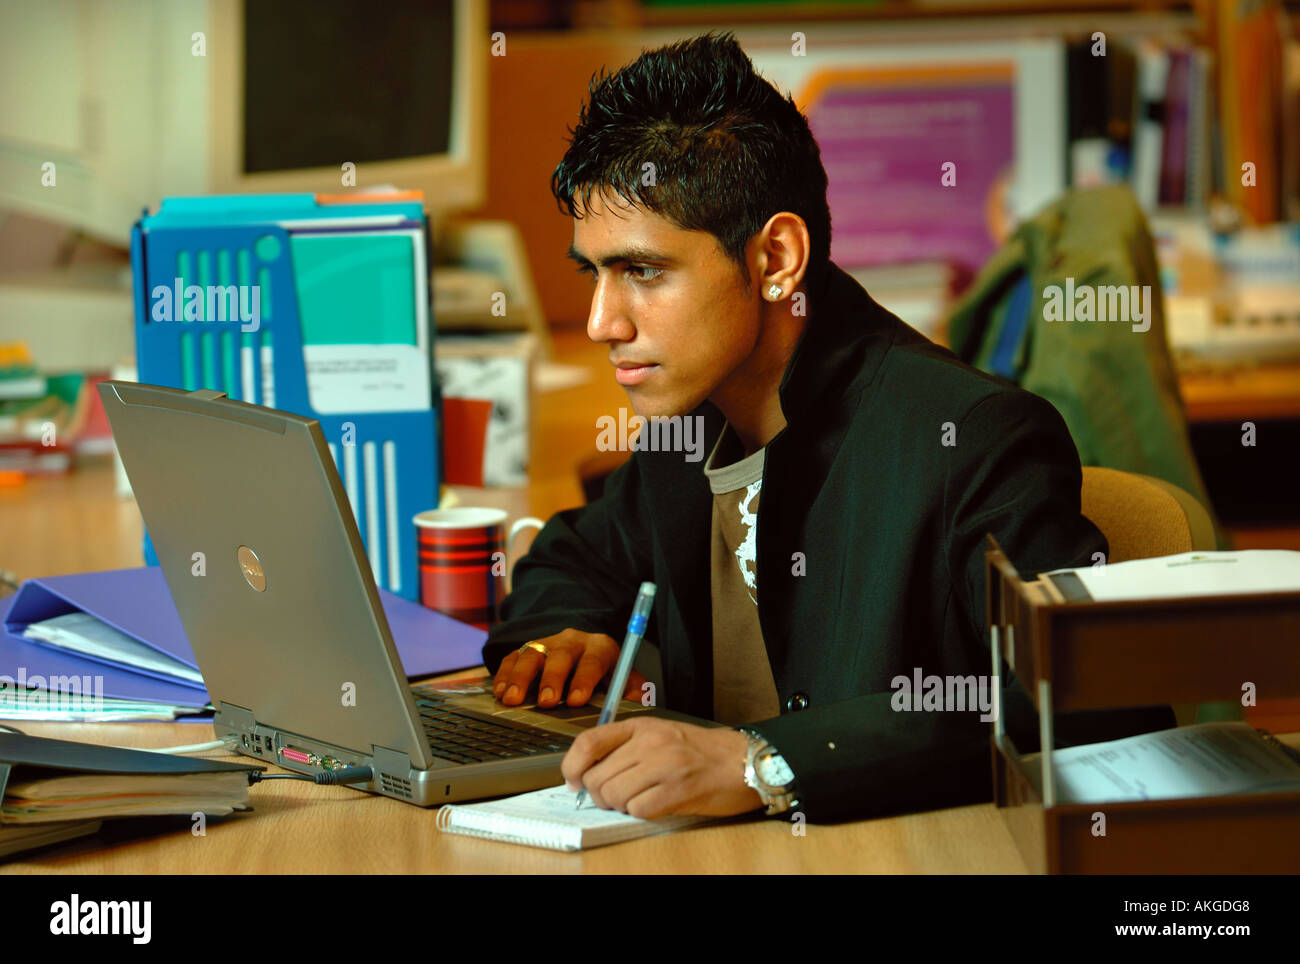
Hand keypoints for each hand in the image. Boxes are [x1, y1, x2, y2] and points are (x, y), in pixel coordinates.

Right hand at [492, 628, 649, 708]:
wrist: (583, 649)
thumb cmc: (604, 672)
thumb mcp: (622, 675)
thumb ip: (631, 688)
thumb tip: (639, 700)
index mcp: (599, 647)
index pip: (593, 660)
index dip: (585, 680)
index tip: (577, 700)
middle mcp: (572, 641)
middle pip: (560, 655)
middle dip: (553, 679)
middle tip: (547, 702)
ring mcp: (547, 643)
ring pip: (532, 654)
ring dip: (521, 678)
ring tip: (512, 699)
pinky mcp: (527, 650)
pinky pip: (512, 657)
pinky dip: (503, 674)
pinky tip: (498, 692)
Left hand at [562, 717, 763, 818]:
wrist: (744, 760)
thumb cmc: (701, 751)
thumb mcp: (660, 735)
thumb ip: (626, 748)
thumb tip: (587, 775)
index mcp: (642, 727)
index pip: (590, 742)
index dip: (572, 765)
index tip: (573, 780)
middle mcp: (650, 743)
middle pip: (597, 777)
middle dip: (600, 795)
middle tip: (616, 797)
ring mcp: (665, 766)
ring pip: (614, 796)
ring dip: (620, 806)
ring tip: (639, 800)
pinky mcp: (678, 791)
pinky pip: (639, 810)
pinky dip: (641, 814)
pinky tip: (656, 805)